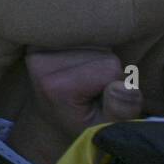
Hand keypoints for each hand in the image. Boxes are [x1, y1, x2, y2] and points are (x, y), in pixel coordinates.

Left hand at [7, 48, 141, 163]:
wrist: (54, 117)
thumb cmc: (85, 123)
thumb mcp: (107, 128)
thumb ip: (120, 111)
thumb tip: (126, 87)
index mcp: (54, 86)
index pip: (110, 68)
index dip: (115, 84)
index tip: (100, 100)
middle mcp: (40, 62)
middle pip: (102, 54)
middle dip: (106, 71)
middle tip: (91, 90)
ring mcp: (37, 47)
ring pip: (96, 43)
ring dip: (97, 60)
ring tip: (84, 80)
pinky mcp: (42, 38)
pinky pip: (84, 35)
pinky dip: (88, 50)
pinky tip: (78, 65)